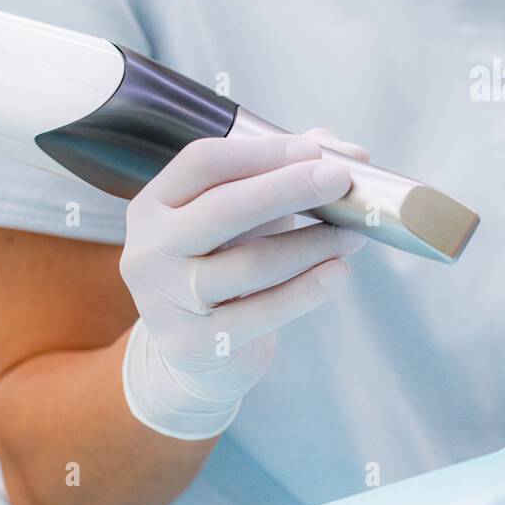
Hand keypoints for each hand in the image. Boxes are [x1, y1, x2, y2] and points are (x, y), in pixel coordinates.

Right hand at [119, 129, 368, 439]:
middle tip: (341, 180)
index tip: (314, 151)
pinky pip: (263, 312)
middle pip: (224, 209)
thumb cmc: (226, 265)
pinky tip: (338, 273)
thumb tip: (351, 154)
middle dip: (290, 188)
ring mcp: (166, 300)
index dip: (261, 153)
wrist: (199, 354)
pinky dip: (307, 290)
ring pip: (251, 263)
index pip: (202, 163)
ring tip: (353, 233)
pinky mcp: (193, 344)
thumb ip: (290, 175)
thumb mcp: (245, 217)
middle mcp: (150, 249)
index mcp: (155, 205)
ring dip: (313, 243)